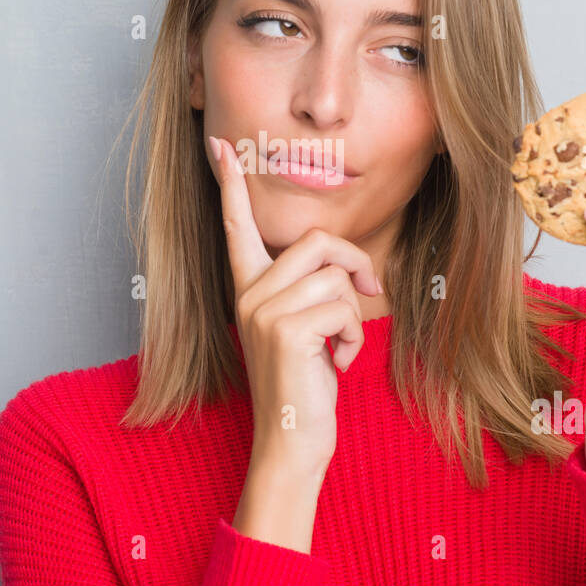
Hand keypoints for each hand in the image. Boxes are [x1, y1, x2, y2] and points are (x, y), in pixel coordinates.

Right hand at [205, 134, 382, 478]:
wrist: (292, 439)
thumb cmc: (304, 383)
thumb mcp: (305, 327)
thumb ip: (310, 289)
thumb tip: (347, 263)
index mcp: (247, 288)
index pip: (236, 226)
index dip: (230, 185)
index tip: (219, 146)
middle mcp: (247, 293)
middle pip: (316, 240)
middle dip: (353, 263)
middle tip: (366, 293)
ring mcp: (261, 310)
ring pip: (335, 275)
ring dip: (355, 312)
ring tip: (339, 346)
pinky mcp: (284, 329)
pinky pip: (343, 306)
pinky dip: (354, 335)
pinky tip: (337, 362)